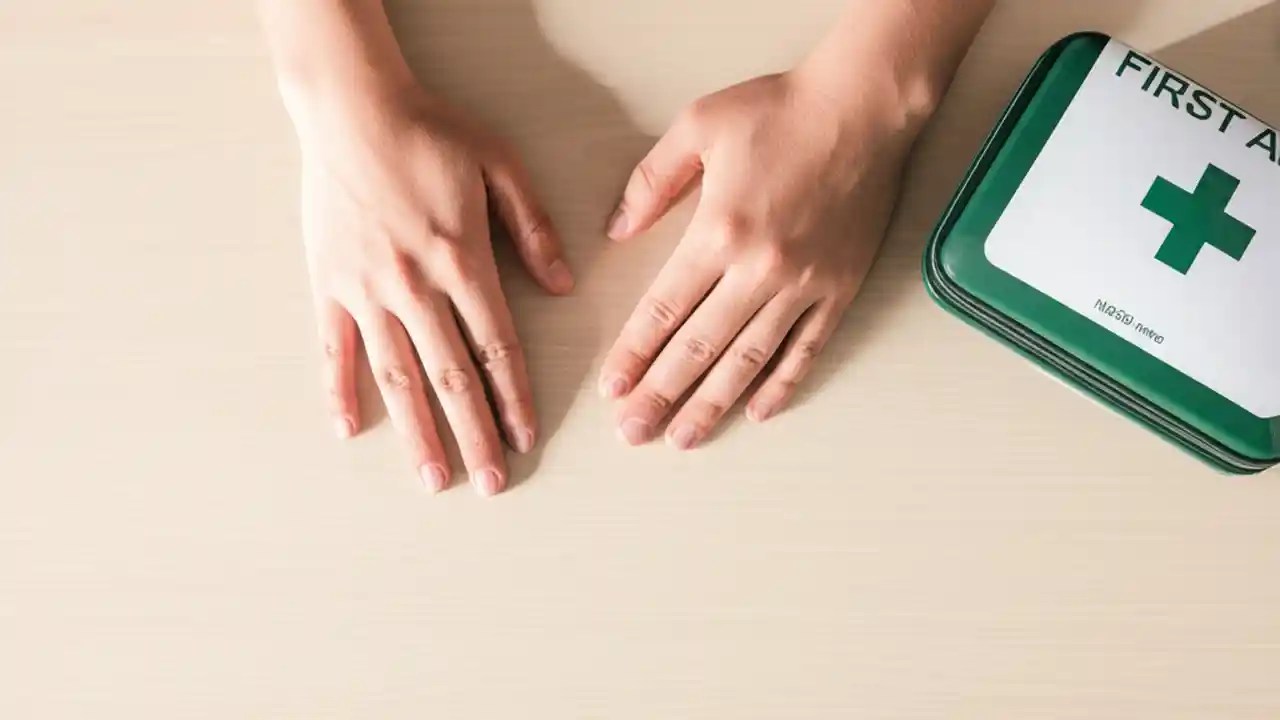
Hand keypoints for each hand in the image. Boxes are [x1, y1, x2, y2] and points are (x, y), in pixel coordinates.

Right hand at [296, 88, 572, 493]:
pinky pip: (334, 349)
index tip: (526, 439)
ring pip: (396, 377)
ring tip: (434, 478)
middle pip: (451, 377)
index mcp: (462, 261)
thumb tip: (565, 287)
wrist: (350, 107)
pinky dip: (339, 391)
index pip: (496, 348)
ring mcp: (366, 291)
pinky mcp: (327, 284)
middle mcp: (414, 288)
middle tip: (491, 483)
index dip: (515, 398)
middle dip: (475, 435)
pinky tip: (348, 431)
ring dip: (417, 432)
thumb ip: (534, 230)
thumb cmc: (430, 132)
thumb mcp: (500, 165)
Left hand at [600, 70, 920, 448]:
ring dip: (712, 404)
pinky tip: (757, 412)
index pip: (664, 310)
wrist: (863, 105)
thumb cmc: (780, 109)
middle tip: (631, 434)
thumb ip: (651, 181)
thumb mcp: (698, 126)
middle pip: (699, 349)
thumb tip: (617, 230)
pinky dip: (783, 385)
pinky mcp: (839, 288)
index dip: (633, 354)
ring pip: (749, 360)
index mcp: (718, 232)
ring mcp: (803, 285)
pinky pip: (807, 349)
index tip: (612, 389)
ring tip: (683, 439)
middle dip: (660, 396)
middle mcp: (759, 270)